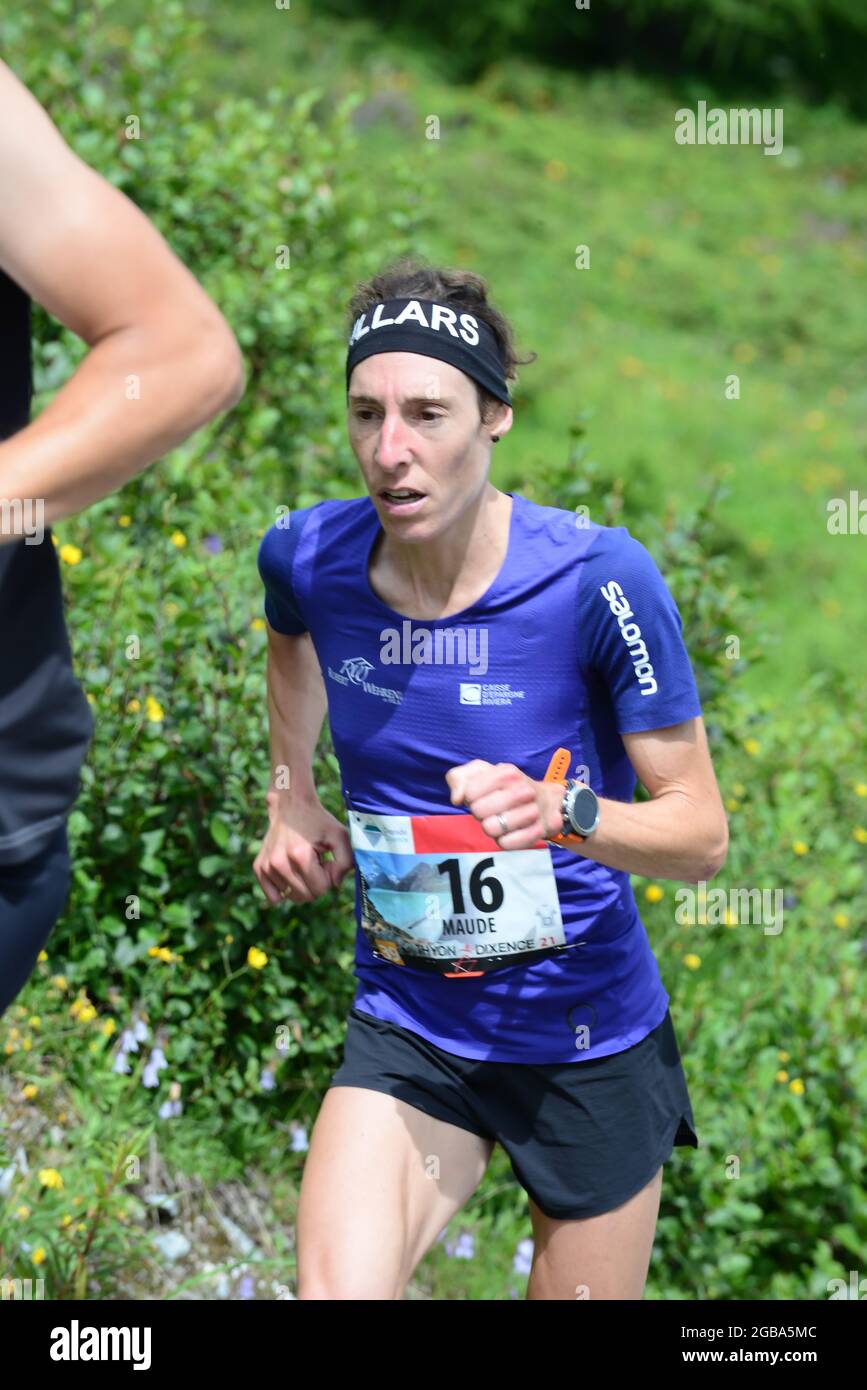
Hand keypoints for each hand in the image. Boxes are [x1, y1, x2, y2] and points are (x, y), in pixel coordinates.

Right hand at [253, 790, 354, 905]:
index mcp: (300, 856)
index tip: (325, 860)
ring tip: (302, 862)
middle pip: (305, 897)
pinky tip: (290, 873)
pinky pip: (273, 898)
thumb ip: (346, 862)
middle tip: (315, 862)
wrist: (291, 805)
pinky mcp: (258, 868)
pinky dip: (285, 890)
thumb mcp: (340, 836)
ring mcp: (266, 866)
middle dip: (315, 883)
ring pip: (291, 897)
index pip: (320, 889)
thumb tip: (335, 884)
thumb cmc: (319, 822)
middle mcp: (279, 863)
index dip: (328, 876)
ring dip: (301, 884)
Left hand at [444, 759, 559, 850]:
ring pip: (491, 828)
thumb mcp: (481, 773)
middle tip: (489, 810)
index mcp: (508, 772)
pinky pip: (507, 844)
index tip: (479, 796)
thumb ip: (459, 778)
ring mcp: (533, 811)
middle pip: (479, 811)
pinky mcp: (538, 831)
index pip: (470, 791)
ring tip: (499, 821)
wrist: (545, 800)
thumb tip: (457, 798)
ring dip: (490, 828)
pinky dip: (502, 841)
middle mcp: (523, 790)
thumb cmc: (505, 788)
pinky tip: (508, 833)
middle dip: (479, 813)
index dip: (470, 797)